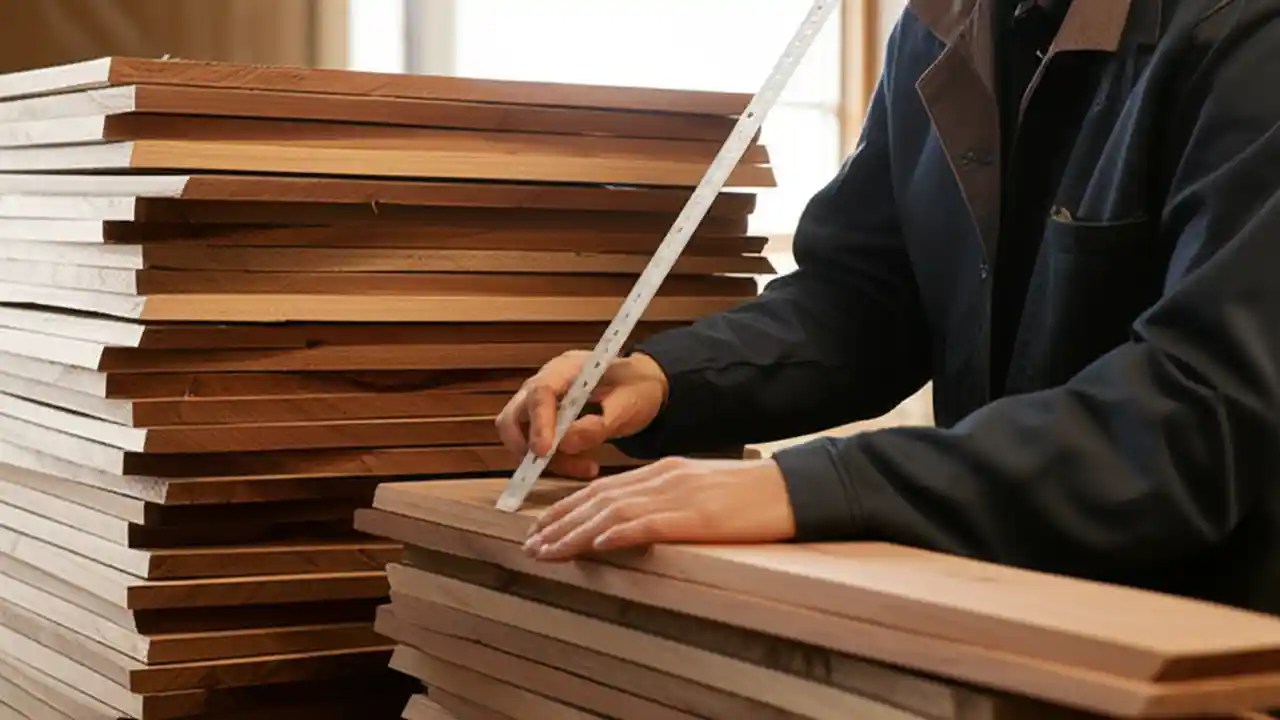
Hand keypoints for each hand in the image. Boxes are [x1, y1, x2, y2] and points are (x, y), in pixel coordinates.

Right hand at [496, 351, 667, 478]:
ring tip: (586, 467)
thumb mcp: (628, 404)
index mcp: (566, 368)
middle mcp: (545, 383)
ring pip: (521, 436)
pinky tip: (583, 465)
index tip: (544, 452)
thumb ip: (599, 423)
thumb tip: (565, 444)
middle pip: (514, 416)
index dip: (538, 423)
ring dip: (546, 459)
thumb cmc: (637, 388)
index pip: (539, 392)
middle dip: (526, 446)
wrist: (643, 386)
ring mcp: (541, 402)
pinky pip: (534, 446)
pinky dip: (553, 461)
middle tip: (552, 464)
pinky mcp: (544, 421)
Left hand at [522, 457, 796, 560]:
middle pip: (598, 499)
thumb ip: (667, 500)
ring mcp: (678, 495)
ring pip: (612, 512)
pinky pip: (650, 524)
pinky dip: (619, 533)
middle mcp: (662, 478)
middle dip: (559, 523)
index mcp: (663, 471)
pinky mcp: (696, 516)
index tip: (542, 527)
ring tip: (547, 552)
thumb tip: (635, 521)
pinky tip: (596, 545)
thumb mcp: (700, 490)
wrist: (790, 488)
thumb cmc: (750, 495)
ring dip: (574, 533)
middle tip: (530, 545)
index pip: (604, 489)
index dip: (568, 508)